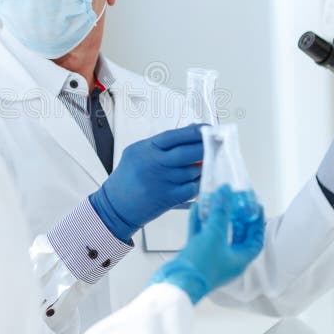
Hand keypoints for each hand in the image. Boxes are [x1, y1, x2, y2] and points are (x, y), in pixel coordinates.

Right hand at [89, 124, 203, 241]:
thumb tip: (190, 130)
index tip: (209, 128)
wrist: (115, 205)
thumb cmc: (127, 177)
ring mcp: (162, 182)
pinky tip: (201, 179)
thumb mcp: (138, 152)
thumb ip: (162, 142)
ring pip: (193, 171)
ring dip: (204, 166)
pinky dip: (200, 183)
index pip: (174, 136)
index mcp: (146, 149)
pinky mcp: (168, 198)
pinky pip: (192, 188)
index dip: (194, 131)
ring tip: (208, 162)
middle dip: (206, 147)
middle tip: (218, 144)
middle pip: (187, 153)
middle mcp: (154, 164)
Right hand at [150, 186, 264, 304]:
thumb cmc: (201, 267)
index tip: (256, 207)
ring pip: (216, 233)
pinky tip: (197, 207)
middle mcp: (227, 259)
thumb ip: (221, 212)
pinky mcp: (195, 255)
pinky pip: (200, 234)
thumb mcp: (215, 235)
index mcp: (239, 260)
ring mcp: (210, 257)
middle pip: (237, 236)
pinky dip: (199, 221)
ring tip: (217, 200)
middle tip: (236, 201)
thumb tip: (227, 192)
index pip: (255, 240)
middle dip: (237, 218)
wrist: (176, 283)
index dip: (258, 223)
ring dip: (216, 217)